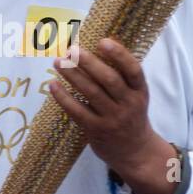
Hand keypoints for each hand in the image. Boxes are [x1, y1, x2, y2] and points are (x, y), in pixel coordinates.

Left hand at [48, 38, 154, 175]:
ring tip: (58, 62)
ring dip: (73, 75)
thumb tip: (96, 47)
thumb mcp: (135, 96)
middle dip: (89, 62)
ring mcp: (113, 119)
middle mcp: (129, 104)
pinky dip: (63, 98)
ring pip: (91, 93)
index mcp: (140, 91)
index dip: (119, 55)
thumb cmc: (131, 115)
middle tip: (71, 49)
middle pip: (109, 79)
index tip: (103, 41)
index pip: (133, 70)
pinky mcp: (96, 131)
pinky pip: (77, 111)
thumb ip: (122, 77)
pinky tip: (53, 85)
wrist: (135, 152)